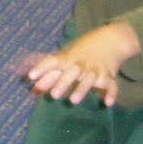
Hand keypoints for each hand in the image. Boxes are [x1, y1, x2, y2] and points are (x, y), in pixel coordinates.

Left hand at [12, 22, 140, 106]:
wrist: (108, 40)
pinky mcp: (108, 76)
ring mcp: (95, 70)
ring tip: (72, 101)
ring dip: (81, 90)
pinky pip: (111, 85)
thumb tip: (31, 92)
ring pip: (89, 80)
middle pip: (71, 73)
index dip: (41, 68)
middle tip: (53, 95)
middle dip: (62, 83)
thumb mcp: (64, 59)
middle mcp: (80, 64)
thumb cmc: (79, 55)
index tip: (30, 76)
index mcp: (68, 59)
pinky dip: (111, 93)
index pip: (52, 62)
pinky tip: (107, 103)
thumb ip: (48, 75)